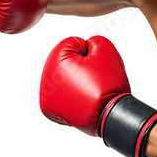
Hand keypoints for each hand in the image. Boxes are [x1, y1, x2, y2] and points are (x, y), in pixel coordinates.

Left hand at [39, 35, 156, 156]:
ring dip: (75, 81)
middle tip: (93, 80)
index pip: (74, 45)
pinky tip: (81, 100)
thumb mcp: (105, 49)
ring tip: (88, 91)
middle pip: (65, 63)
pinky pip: (61, 96)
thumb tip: (83, 48)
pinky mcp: (49, 110)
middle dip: (80, 67)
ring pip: (63, 79)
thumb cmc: (108, 84)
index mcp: (56, 61)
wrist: (111, 116)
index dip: (90, 53)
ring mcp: (45, 96)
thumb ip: (92, 41)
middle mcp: (45, 78)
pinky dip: (71, 96)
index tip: (96, 67)